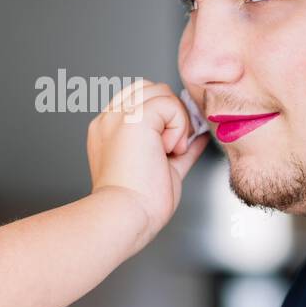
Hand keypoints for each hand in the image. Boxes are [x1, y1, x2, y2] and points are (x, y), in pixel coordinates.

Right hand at [87, 79, 207, 244]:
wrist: (126, 217)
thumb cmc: (139, 205)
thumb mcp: (160, 168)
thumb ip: (174, 147)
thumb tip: (197, 136)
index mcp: (108, 132)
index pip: (140, 101)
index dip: (164, 117)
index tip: (172, 146)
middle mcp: (110, 120)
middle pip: (150, 90)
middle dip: (171, 113)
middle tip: (173, 148)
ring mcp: (120, 116)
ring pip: (160, 91)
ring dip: (175, 120)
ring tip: (170, 150)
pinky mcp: (135, 118)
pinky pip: (169, 103)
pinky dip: (179, 126)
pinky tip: (171, 150)